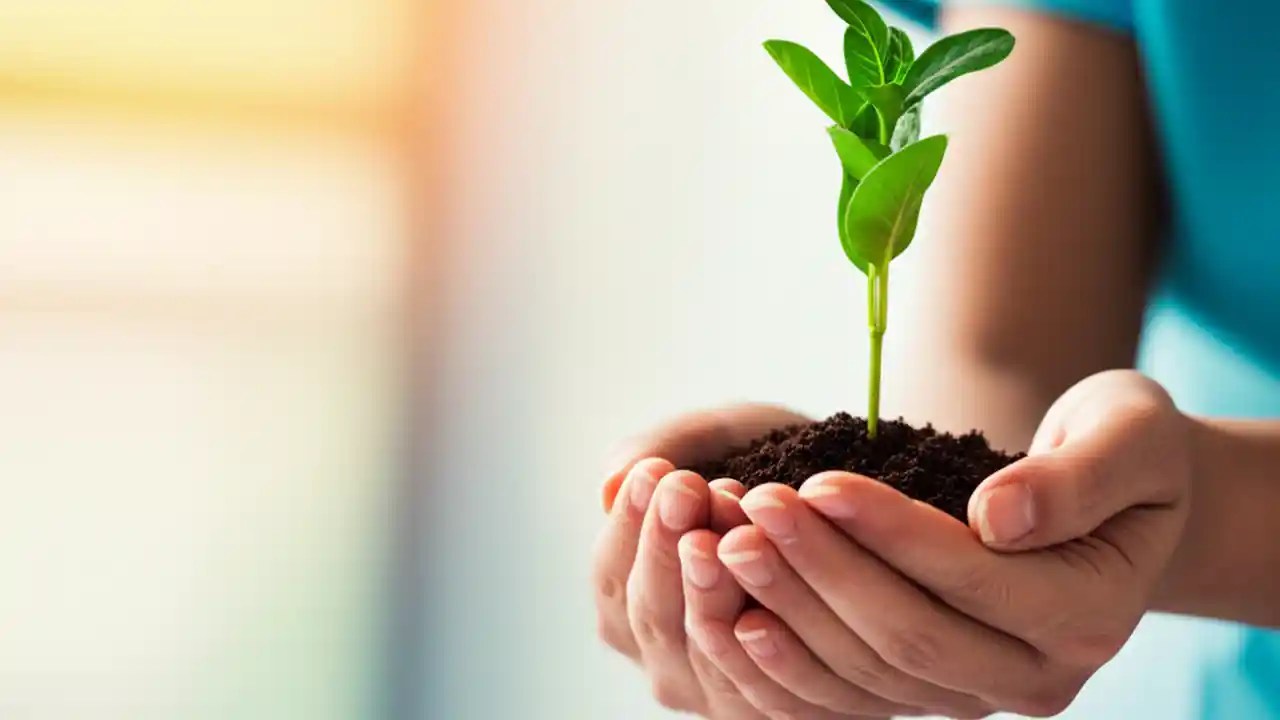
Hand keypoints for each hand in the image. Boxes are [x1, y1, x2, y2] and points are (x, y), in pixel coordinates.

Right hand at [593, 405, 886, 717]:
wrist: (854, 499)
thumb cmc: (772, 469)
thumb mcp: (718, 438)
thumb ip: (661, 447)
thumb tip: (609, 486)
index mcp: (634, 601)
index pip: (614, 577)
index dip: (630, 526)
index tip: (656, 472)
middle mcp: (668, 658)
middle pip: (651, 615)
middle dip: (665, 546)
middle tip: (687, 491)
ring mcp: (718, 691)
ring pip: (701, 645)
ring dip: (710, 582)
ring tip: (727, 521)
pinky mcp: (773, 709)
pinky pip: (759, 683)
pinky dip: (762, 630)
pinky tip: (771, 577)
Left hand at [722, 370, 1190, 716]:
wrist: (1125, 500)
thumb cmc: (1128, 452)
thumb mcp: (1130, 437)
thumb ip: (1076, 479)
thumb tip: (998, 516)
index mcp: (1089, 617)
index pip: (969, 578)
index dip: (886, 532)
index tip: (813, 481)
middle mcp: (1038, 677)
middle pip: (908, 636)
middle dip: (820, 571)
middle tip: (750, 510)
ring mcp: (983, 693)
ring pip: (869, 672)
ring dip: (791, 609)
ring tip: (728, 545)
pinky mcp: (937, 690)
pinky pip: (854, 692)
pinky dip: (793, 660)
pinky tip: (736, 618)